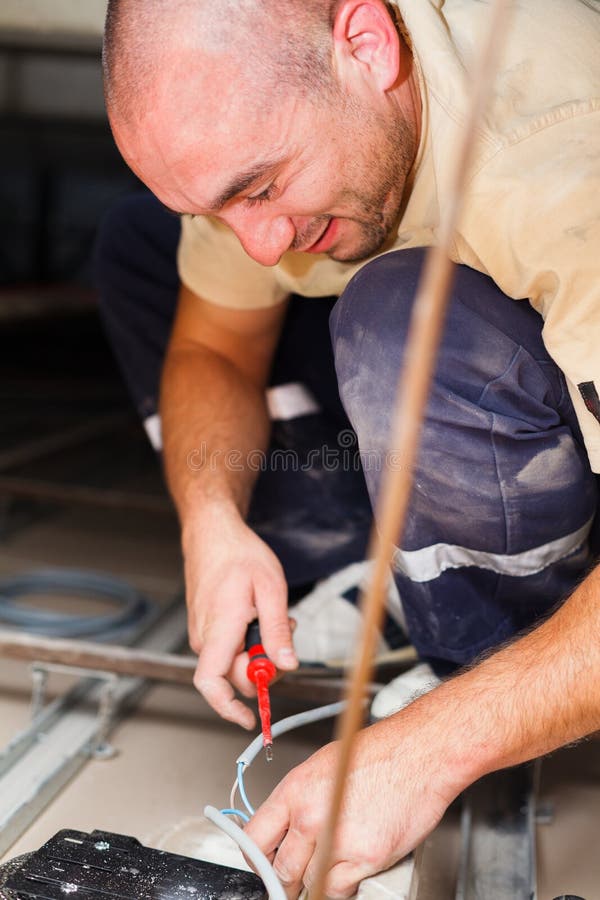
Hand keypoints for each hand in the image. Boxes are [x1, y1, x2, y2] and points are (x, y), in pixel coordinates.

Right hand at [183, 503, 297, 727]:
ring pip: (234, 661)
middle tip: (285, 635)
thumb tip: (286, 666)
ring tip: (275, 617)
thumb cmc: (239, 555)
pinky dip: (249, 641)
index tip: (251, 718)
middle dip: (263, 667)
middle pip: (234, 676)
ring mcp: (203, 632)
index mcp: (219, 629)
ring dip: (259, 651)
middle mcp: (205, 636)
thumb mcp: (271, 589)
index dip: (228, 708)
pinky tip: (261, 616)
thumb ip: (277, 632)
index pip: (211, 683)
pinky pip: (230, 648)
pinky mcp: (207, 627)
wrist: (213, 533)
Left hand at [244, 705, 459, 897]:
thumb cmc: (378, 754)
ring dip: (317, 881)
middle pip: (280, 869)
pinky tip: (349, 870)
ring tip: (331, 863)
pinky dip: (342, 887)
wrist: (418, 754)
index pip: (254, 837)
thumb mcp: (322, 766)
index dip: (255, 859)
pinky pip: (340, 890)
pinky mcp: (364, 858)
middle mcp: (310, 815)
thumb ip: (300, 800)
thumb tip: (286, 828)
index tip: (260, 868)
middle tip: (288, 882)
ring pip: (310, 882)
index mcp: (295, 789)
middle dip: (284, 880)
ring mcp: (336, 839)